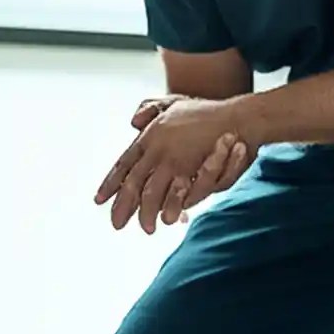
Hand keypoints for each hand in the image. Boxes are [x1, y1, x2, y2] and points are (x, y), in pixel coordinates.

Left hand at [96, 96, 255, 232]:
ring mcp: (174, 160)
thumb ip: (152, 111)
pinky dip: (171, 207)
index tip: (99, 200)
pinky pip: (175, 194)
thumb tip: (132, 122)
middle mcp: (157, 149)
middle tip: (116, 224)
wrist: (234, 116)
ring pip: (152, 192)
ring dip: (147, 212)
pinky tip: (168, 218)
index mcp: (150, 137)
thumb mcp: (173, 105)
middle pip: (133, 183)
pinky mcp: (191, 170)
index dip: (111, 183)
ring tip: (147, 228)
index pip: (123, 164)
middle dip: (124, 206)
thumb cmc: (205, 113)